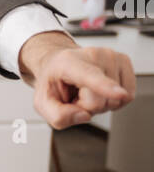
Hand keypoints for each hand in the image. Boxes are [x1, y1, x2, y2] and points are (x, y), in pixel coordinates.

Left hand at [19, 33, 134, 127]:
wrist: (60, 64)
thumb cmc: (54, 82)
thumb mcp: (43, 103)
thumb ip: (57, 115)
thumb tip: (84, 116)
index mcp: (68, 63)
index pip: (90, 77)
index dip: (105, 86)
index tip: (119, 93)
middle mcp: (93, 55)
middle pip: (101, 102)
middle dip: (88, 107)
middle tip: (77, 96)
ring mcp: (111, 56)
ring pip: (116, 100)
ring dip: (101, 103)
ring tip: (88, 91)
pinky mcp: (124, 61)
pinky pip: (128, 95)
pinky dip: (114, 99)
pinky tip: (101, 90)